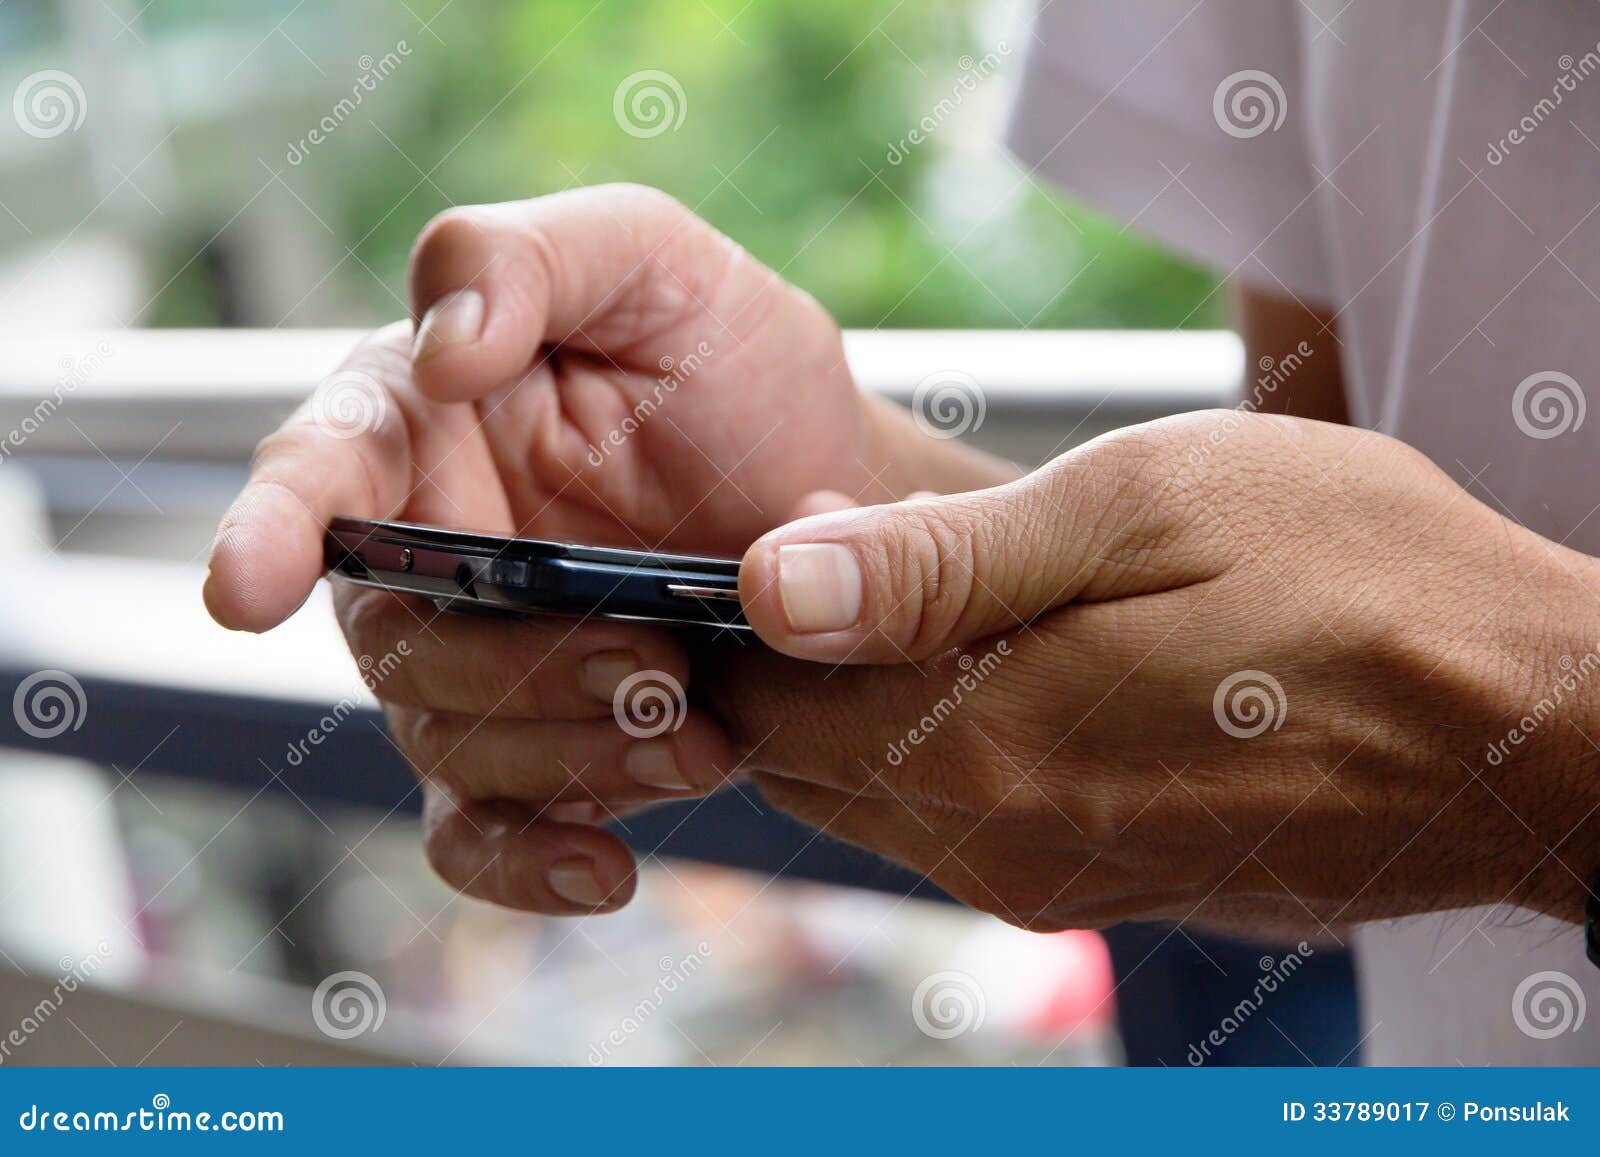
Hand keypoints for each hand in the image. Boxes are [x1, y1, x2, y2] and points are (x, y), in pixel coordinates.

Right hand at [204, 184, 1011, 912]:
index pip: (318, 470)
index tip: (244, 591)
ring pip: (448, 739)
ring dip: (566, 752)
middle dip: (516, 665)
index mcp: (420, 420)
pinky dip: (526, 864)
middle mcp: (422, 549)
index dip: (271, 528)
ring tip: (695, 732)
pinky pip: (479, 833)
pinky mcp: (535, 753)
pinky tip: (604, 868)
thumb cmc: (735, 369)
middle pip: (393, 636)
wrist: (840, 499)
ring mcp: (473, 661)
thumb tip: (439, 347)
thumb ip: (529, 261)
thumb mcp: (652, 264)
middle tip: (654, 664)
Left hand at [710, 411, 1599, 931]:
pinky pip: (962, 818)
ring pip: (878, 792)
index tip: (780, 532)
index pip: (767, 702)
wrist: (1528, 728)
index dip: (741, 613)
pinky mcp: (1103, 883)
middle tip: (859, 544)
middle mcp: (1000, 846)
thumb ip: (940, 563)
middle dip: (798, 660)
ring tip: (944, 590)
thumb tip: (771, 584)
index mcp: (988, 749)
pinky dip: (943, 742)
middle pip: (806, 758)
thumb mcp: (1143, 509)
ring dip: (870, 699)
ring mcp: (1053, 881)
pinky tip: (1016, 660)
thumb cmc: (1356, 581)